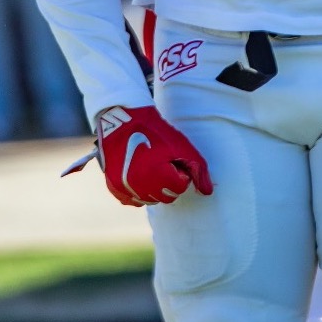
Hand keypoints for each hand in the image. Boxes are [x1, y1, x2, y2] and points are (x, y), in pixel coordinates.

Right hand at [92, 105, 211, 206]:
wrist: (124, 121)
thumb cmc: (156, 133)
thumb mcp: (182, 147)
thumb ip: (198, 170)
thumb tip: (207, 192)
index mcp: (157, 176)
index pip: (179, 187)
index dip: (179, 172)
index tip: (172, 159)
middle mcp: (139, 186)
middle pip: (165, 197)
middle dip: (168, 182)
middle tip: (162, 163)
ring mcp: (124, 188)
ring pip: (149, 200)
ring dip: (154, 188)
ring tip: (151, 167)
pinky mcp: (114, 187)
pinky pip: (132, 200)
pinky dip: (138, 193)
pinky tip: (139, 176)